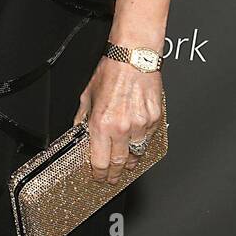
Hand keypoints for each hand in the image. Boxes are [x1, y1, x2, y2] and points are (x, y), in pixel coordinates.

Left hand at [73, 56, 163, 183]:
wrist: (134, 56)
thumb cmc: (111, 70)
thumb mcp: (88, 94)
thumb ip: (83, 116)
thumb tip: (80, 130)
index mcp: (101, 123)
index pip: (100, 161)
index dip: (99, 174)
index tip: (98, 177)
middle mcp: (122, 128)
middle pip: (119, 163)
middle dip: (115, 174)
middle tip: (113, 178)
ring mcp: (141, 125)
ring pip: (137, 153)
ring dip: (131, 160)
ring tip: (127, 163)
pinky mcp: (155, 120)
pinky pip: (149, 138)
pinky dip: (143, 142)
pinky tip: (137, 140)